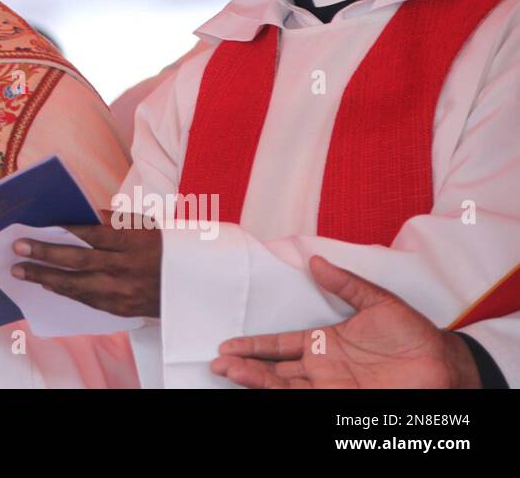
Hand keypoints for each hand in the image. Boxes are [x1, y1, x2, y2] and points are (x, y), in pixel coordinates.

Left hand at [11, 213, 161, 317]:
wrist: (192, 285)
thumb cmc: (163, 246)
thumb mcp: (144, 225)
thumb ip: (111, 220)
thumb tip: (78, 213)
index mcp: (135, 241)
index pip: (93, 234)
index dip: (64, 230)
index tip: (37, 226)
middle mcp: (128, 268)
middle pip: (80, 261)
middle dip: (45, 254)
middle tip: (18, 248)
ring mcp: (125, 292)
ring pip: (78, 286)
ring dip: (47, 278)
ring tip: (21, 271)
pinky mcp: (122, 309)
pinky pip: (87, 300)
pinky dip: (65, 291)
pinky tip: (47, 284)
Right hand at [210, 256, 480, 388]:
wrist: (443, 365)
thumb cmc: (415, 335)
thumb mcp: (377, 301)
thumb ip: (345, 284)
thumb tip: (315, 261)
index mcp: (325, 342)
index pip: (280, 345)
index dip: (255, 346)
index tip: (229, 346)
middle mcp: (323, 368)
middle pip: (274, 368)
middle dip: (245, 366)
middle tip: (218, 364)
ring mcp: (331, 386)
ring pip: (283, 386)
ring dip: (255, 381)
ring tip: (229, 374)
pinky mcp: (342, 400)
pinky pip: (304, 399)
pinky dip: (280, 394)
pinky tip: (263, 389)